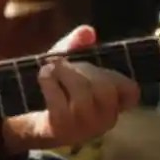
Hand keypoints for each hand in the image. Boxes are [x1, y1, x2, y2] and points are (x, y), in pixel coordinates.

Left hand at [4, 25, 140, 151]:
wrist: (28, 120)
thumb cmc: (56, 90)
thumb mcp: (67, 65)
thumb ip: (77, 46)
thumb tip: (87, 30)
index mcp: (113, 105)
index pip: (131, 91)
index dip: (115, 75)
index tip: (94, 69)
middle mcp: (104, 120)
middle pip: (105, 88)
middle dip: (84, 69)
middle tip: (66, 66)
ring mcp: (84, 127)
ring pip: (82, 94)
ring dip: (63, 73)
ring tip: (50, 68)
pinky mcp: (62, 129)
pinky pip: (59, 102)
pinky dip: (49, 82)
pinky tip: (43, 77)